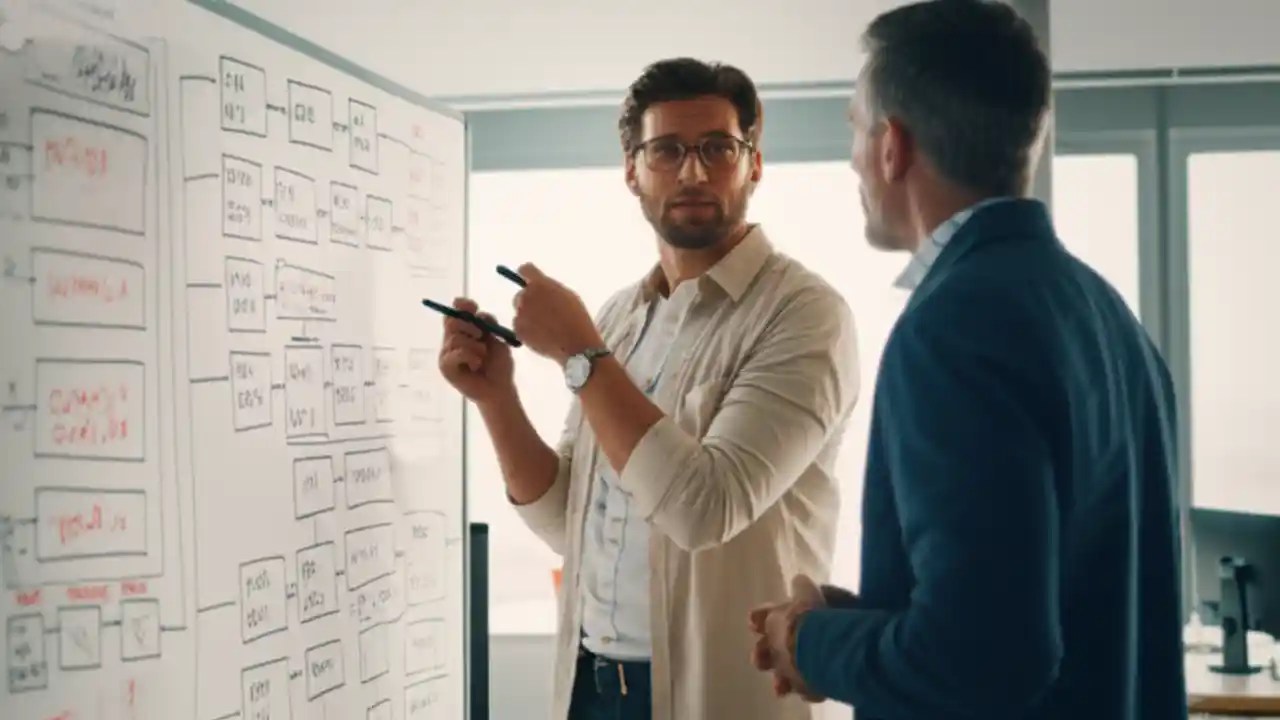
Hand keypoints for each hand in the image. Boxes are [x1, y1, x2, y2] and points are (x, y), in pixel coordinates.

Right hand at [438, 297, 514, 406]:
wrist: (500, 388)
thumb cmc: (499, 365)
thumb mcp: (496, 338)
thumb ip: (486, 322)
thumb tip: (474, 311)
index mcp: (463, 332)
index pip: (454, 312)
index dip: (462, 305)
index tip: (472, 306)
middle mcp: (451, 341)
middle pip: (450, 321)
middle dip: (468, 325)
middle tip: (481, 336)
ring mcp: (446, 354)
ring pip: (455, 337)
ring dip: (474, 345)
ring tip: (482, 357)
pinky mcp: (445, 367)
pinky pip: (456, 352)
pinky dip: (470, 356)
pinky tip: (476, 364)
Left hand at [510, 263, 603, 364]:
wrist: (575, 344)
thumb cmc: (577, 318)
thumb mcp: (567, 295)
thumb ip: (550, 288)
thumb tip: (540, 287)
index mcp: (540, 284)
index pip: (525, 270)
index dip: (528, 275)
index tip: (530, 281)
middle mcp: (527, 296)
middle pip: (520, 294)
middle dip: (529, 301)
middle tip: (543, 312)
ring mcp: (521, 314)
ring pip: (520, 311)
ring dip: (529, 316)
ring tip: (546, 327)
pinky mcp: (518, 330)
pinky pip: (519, 326)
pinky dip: (527, 330)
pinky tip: (542, 336)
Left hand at [749, 574, 826, 702]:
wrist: (819, 646)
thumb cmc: (810, 616)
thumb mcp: (807, 594)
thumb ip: (801, 588)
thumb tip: (798, 579)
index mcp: (773, 622)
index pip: (757, 619)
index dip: (757, 619)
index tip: (752, 622)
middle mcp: (775, 649)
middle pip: (761, 654)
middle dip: (762, 655)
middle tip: (761, 655)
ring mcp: (787, 671)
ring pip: (779, 678)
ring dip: (782, 680)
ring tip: (784, 681)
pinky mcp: (805, 688)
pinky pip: (804, 690)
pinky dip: (807, 689)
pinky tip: (813, 688)